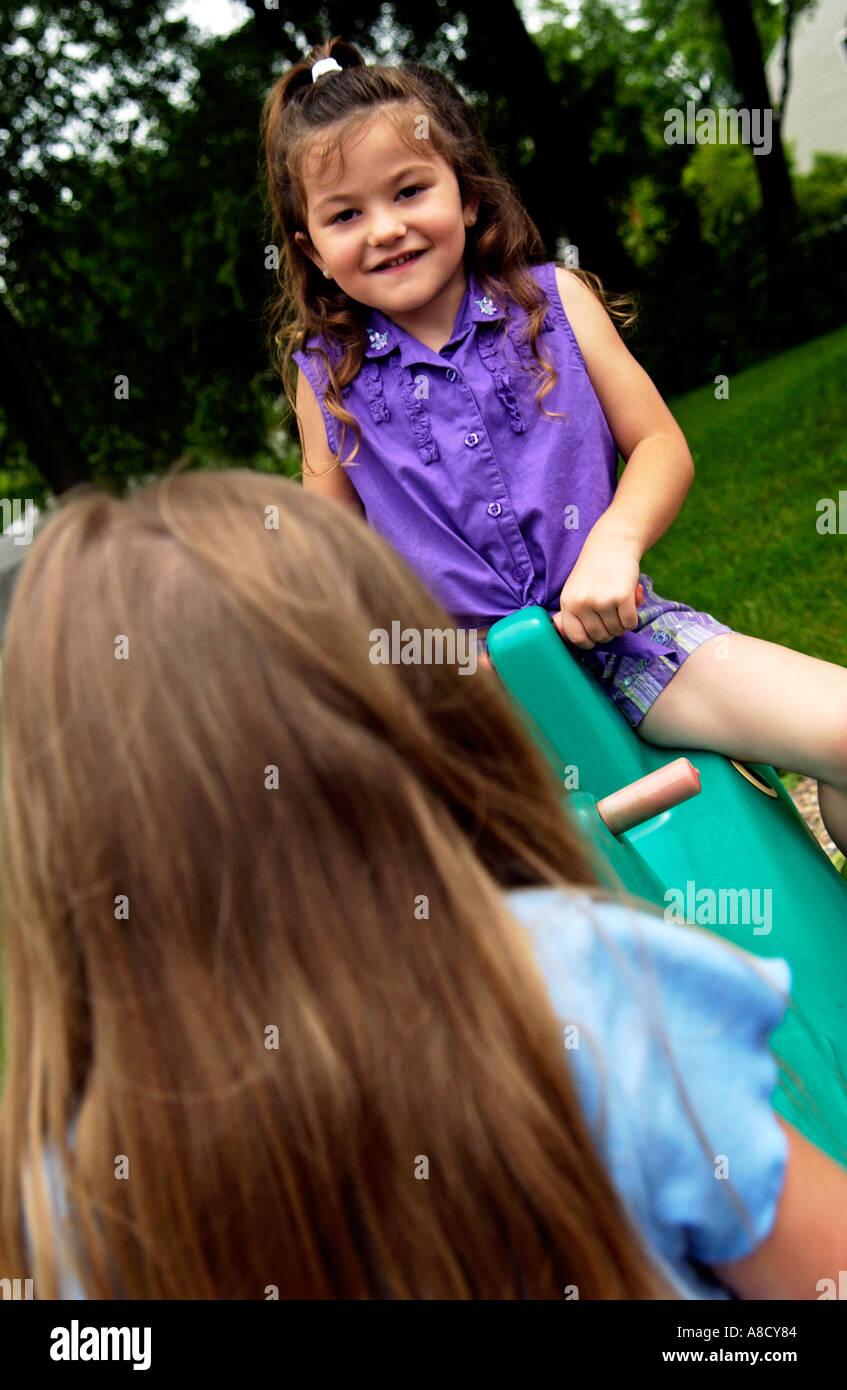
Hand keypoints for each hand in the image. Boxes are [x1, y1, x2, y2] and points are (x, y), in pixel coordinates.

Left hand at [553, 535, 642, 649]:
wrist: (613, 543)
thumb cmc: (595, 570)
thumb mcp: (575, 590)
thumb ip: (574, 614)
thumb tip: (575, 639)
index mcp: (568, 602)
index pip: (576, 638)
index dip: (589, 641)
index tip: (596, 636)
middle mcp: (582, 603)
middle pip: (600, 637)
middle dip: (609, 630)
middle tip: (612, 614)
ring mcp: (602, 600)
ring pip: (617, 631)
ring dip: (622, 623)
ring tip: (620, 605)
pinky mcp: (622, 597)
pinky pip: (630, 623)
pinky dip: (633, 618)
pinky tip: (631, 603)